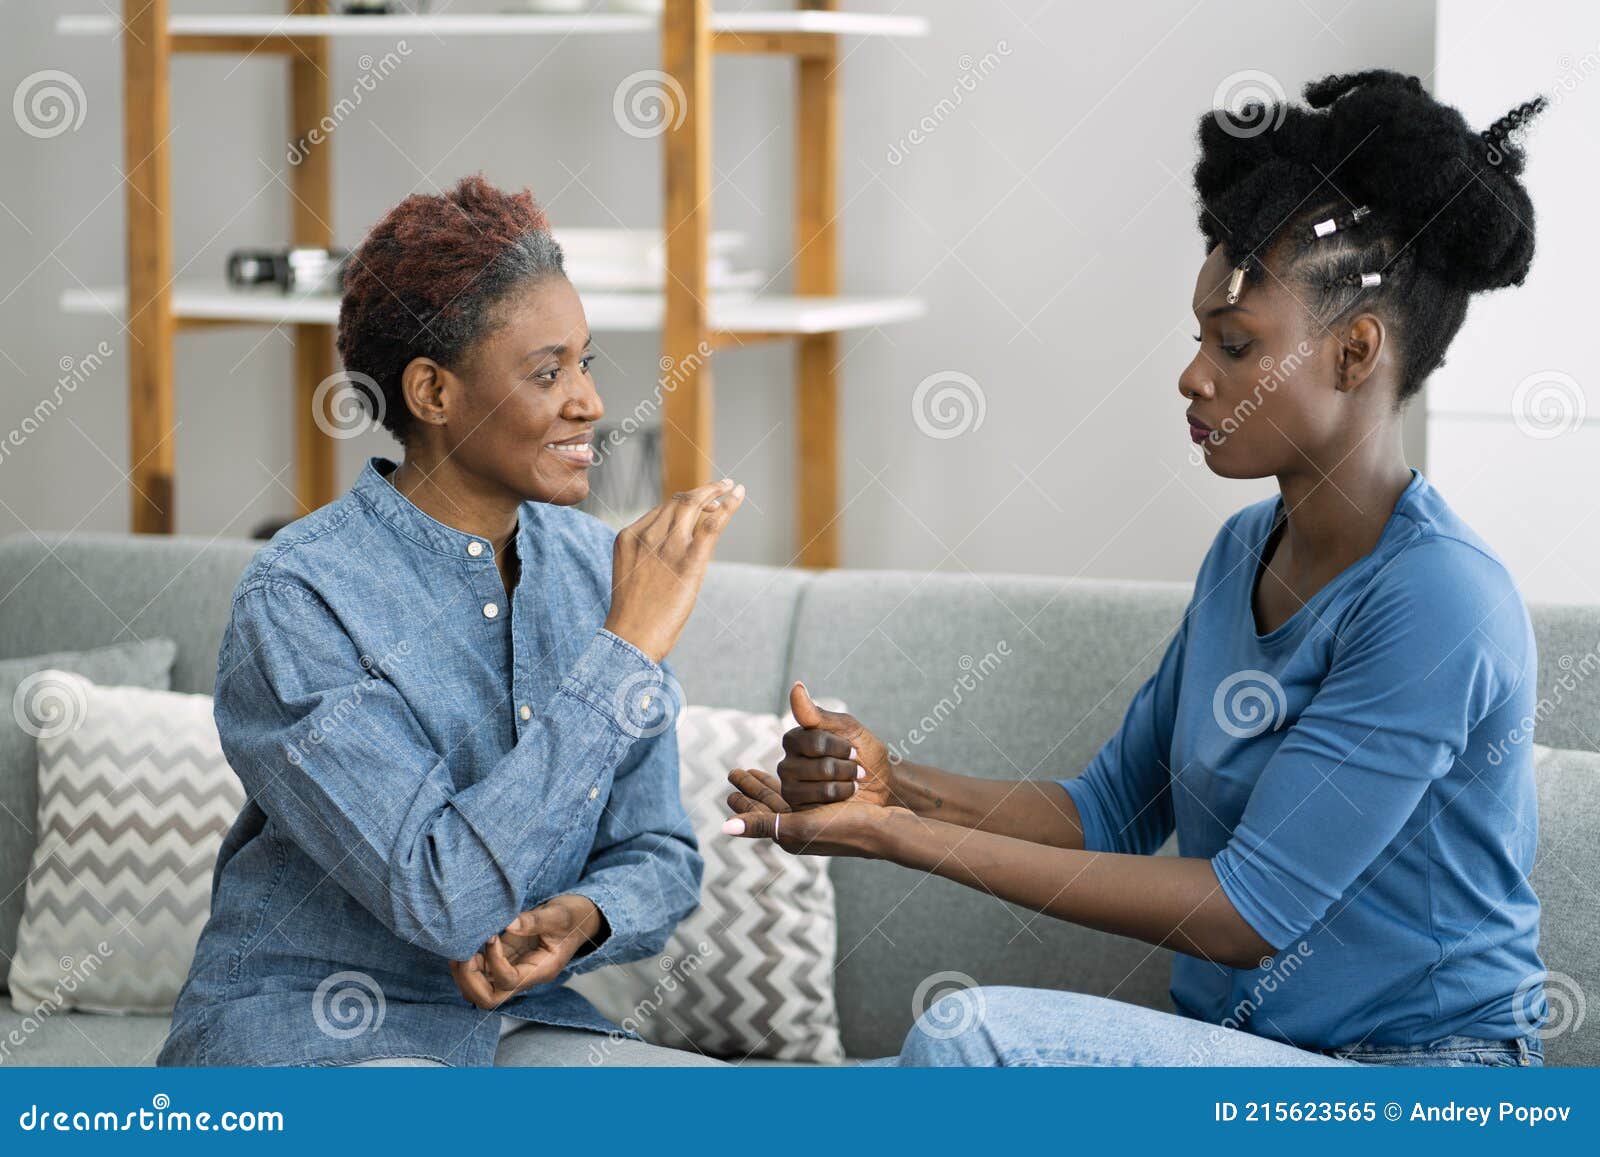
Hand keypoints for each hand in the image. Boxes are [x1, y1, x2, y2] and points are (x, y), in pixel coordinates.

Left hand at [449, 894, 605, 1009]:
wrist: (579, 919)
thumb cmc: (573, 917)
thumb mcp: (559, 915)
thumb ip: (535, 920)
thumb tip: (509, 923)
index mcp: (540, 970)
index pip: (509, 980)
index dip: (494, 962)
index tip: (492, 936)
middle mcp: (524, 976)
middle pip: (488, 998)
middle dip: (469, 979)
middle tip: (463, 952)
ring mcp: (512, 970)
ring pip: (479, 989)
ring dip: (464, 973)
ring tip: (461, 946)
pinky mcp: (504, 960)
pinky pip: (480, 972)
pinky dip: (468, 962)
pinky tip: (468, 941)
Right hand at [604, 478, 745, 662]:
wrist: (631, 637)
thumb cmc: (633, 616)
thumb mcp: (633, 577)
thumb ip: (647, 559)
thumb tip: (671, 556)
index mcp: (628, 537)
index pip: (660, 511)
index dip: (683, 505)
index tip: (700, 507)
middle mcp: (647, 535)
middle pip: (678, 503)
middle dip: (701, 493)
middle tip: (720, 488)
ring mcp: (668, 545)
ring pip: (695, 505)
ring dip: (715, 492)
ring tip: (730, 486)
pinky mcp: (689, 558)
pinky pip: (712, 523)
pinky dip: (728, 505)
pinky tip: (738, 494)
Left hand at [721, 767, 898, 857]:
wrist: (885, 829)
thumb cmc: (844, 827)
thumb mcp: (799, 825)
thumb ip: (762, 824)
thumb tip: (724, 826)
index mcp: (788, 835)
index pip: (758, 812)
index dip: (742, 798)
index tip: (730, 779)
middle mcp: (798, 830)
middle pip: (768, 803)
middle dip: (753, 788)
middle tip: (735, 772)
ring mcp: (813, 822)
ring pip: (784, 798)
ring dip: (770, 785)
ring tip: (756, 773)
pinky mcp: (827, 813)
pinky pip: (803, 796)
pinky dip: (793, 786)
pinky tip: (791, 778)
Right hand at [778, 682, 895, 809]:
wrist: (882, 786)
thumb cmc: (865, 754)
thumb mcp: (849, 729)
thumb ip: (819, 714)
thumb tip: (796, 687)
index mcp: (797, 739)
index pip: (813, 739)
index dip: (839, 746)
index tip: (853, 749)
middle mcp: (788, 761)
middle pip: (819, 763)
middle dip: (846, 766)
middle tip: (854, 768)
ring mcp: (790, 785)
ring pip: (820, 782)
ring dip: (846, 781)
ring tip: (851, 782)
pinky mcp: (797, 807)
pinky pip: (820, 800)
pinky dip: (841, 795)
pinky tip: (844, 796)